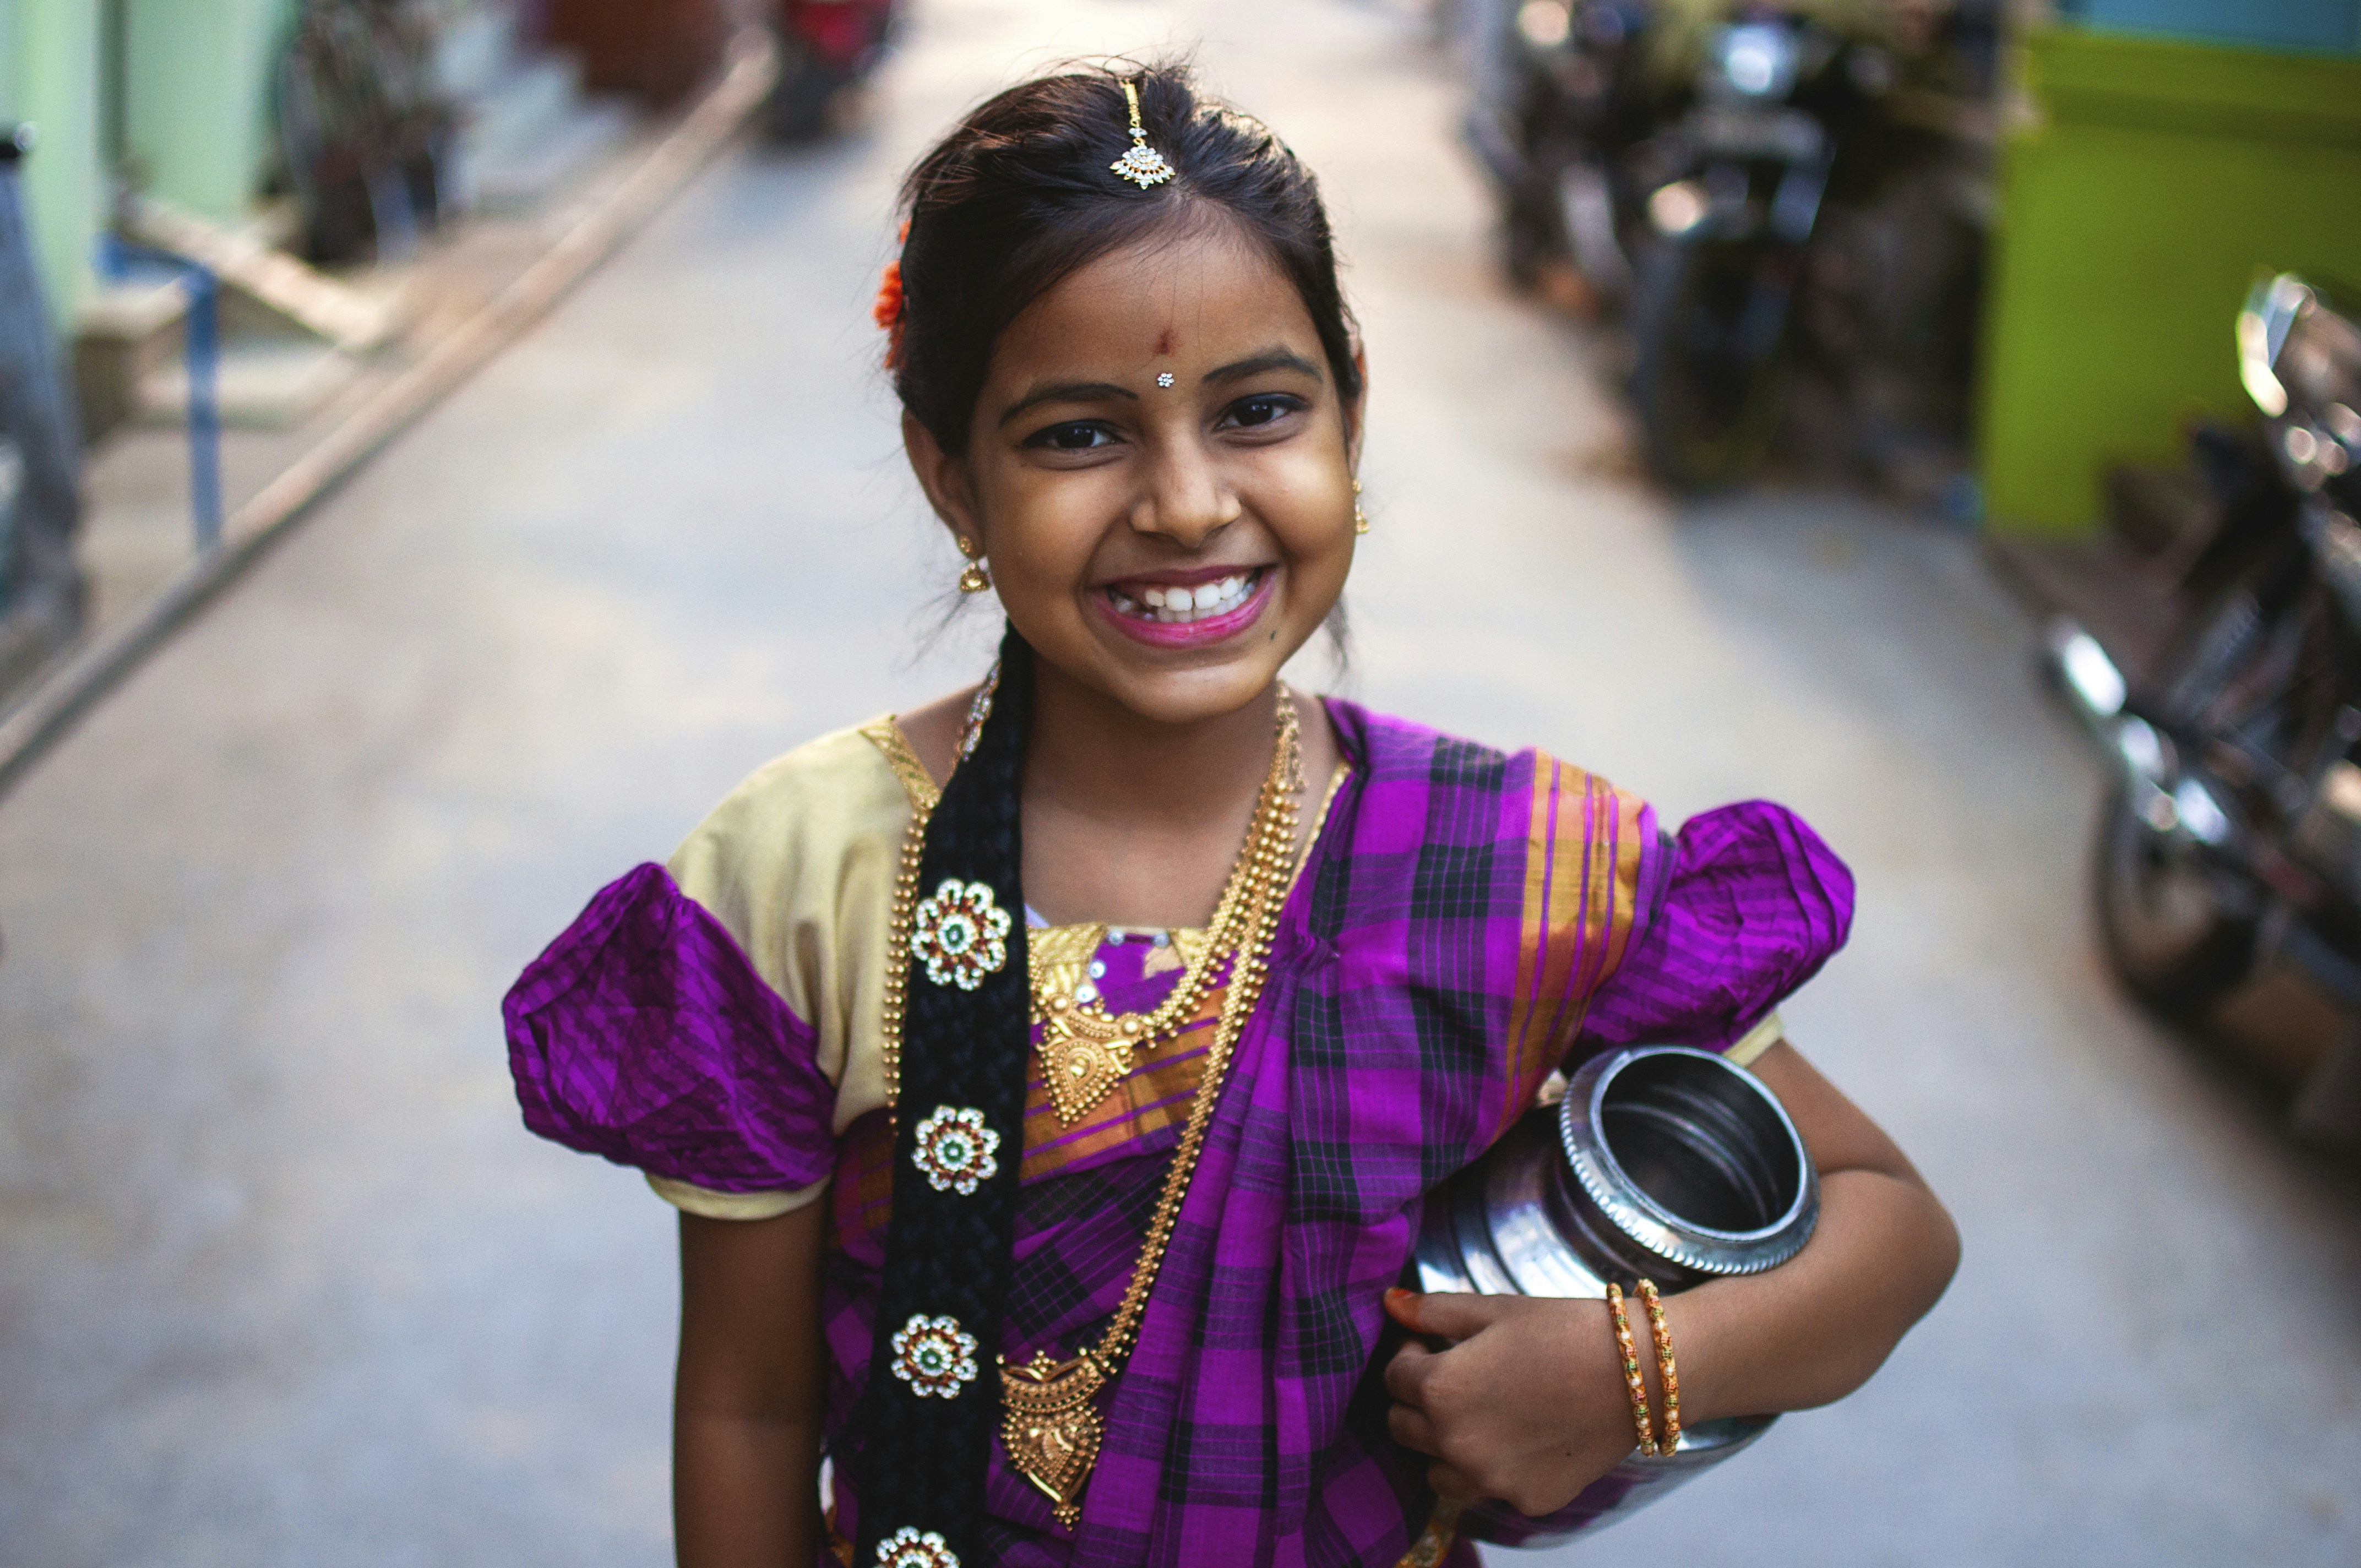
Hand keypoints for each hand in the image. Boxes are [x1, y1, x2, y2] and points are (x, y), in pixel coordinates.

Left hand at [1381, 1288, 1639, 1517]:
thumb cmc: (1565, 1330)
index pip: (1393, 1378)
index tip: (1436, 1344)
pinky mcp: (1526, 1500)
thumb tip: (1389, 1302)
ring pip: (1436, 1471)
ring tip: (1485, 1412)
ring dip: (1445, 1444)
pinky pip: (1488, 1489)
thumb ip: (1433, 1311)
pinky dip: (1494, 1468)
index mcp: (1440, 1390)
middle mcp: (1456, 1444)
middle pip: (1403, 1427)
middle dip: (1420, 1400)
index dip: (1412, 1354)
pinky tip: (1524, 1436)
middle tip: (1458, 1377)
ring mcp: (1491, 1480)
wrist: (1640, 1372)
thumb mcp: (1494, 1309)